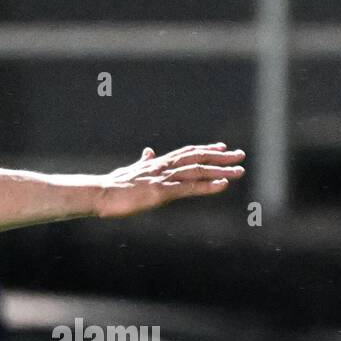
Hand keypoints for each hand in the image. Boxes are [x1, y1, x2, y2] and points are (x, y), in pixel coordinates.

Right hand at [94, 142, 245, 218]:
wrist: (99, 193)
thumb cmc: (112, 186)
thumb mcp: (129, 170)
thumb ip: (142, 161)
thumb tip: (147, 150)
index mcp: (157, 163)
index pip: (187, 152)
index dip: (206, 150)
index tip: (222, 148)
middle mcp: (164, 167)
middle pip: (198, 158)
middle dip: (221, 157)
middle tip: (241, 155)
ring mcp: (164, 179)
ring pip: (198, 171)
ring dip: (221, 171)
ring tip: (240, 170)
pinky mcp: (161, 192)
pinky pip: (190, 188)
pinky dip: (208, 186)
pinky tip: (223, 185)